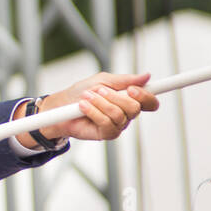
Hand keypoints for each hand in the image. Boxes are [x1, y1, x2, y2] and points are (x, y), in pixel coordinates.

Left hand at [17, 71, 159, 144]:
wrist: (60, 106)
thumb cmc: (81, 93)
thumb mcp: (102, 80)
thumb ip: (124, 80)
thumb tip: (146, 76)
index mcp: (129, 99)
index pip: (150, 102)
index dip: (146, 96)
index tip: (132, 89)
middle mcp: (126, 114)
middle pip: (135, 108)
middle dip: (115, 97)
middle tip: (99, 91)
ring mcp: (117, 125)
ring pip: (119, 115)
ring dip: (100, 103)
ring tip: (87, 97)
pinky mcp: (106, 134)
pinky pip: (106, 123)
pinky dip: (93, 112)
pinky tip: (83, 107)